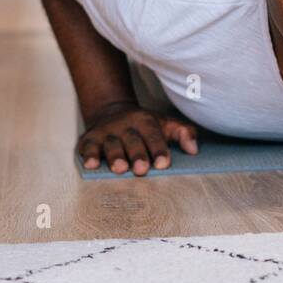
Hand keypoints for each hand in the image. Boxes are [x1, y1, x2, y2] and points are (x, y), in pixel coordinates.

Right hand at [77, 100, 198, 176]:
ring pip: (111, 144)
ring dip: (115, 156)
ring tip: (119, 169)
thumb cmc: (145, 127)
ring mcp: (106, 132)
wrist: (111, 112)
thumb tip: (194, 150)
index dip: (159, 149)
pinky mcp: (89, 139)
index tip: (164, 163)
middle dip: (137, 155)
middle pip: (132, 140)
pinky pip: (88, 147)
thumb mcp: (166, 124)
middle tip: (142, 170)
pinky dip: (89, 155)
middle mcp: (125, 125)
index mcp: (145, 121)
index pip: (154, 135)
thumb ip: (184, 133)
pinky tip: (92, 165)